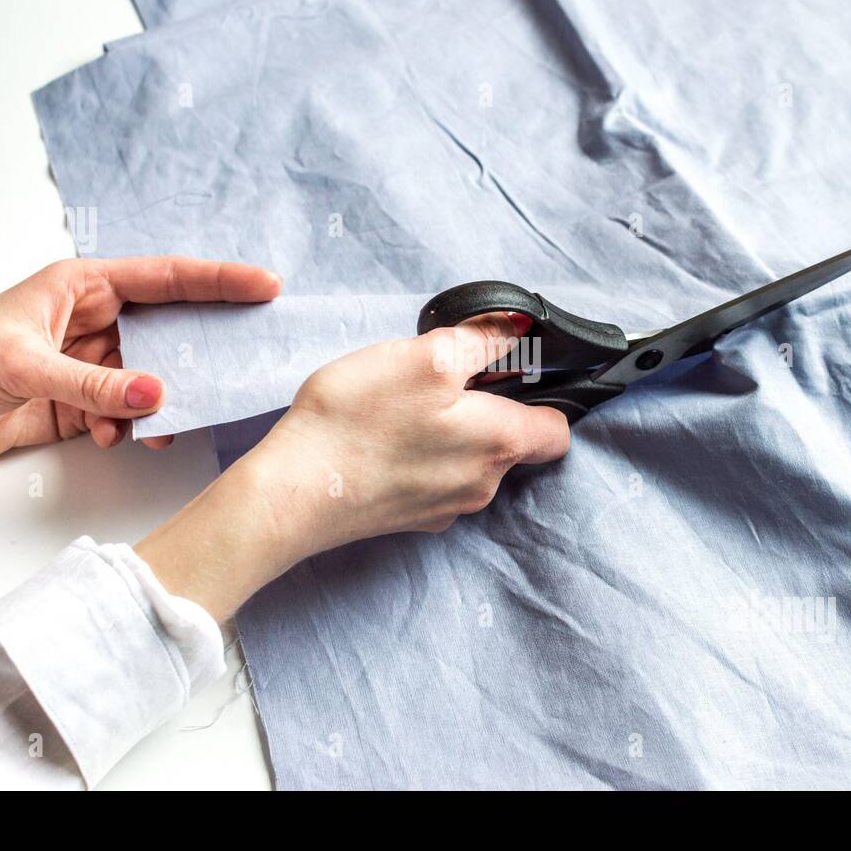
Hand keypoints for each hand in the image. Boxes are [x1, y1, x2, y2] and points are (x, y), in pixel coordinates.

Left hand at [0, 256, 279, 477]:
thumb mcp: (23, 365)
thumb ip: (94, 385)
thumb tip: (153, 394)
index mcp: (81, 286)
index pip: (164, 278)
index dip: (217, 281)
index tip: (262, 285)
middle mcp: (91, 322)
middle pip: (168, 329)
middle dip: (198, 351)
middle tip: (235, 361)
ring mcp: (88, 365)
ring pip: (150, 379)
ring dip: (159, 404)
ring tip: (160, 422)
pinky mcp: (80, 405)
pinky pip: (127, 414)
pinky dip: (130, 429)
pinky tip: (114, 437)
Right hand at [136, 312, 569, 619]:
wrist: (293, 494)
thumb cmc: (359, 421)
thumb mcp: (424, 356)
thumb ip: (480, 342)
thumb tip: (515, 331)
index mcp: (500, 444)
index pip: (557, 431)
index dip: (547, 397)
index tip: (518, 374)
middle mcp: (483, 485)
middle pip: (510, 443)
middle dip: (487, 409)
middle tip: (440, 380)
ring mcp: (446, 508)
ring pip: (469, 461)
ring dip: (450, 432)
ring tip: (402, 408)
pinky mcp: (409, 519)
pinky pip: (433, 480)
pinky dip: (419, 457)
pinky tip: (383, 439)